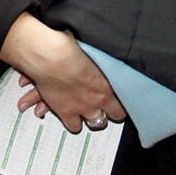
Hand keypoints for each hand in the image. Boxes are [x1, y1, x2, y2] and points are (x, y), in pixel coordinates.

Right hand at [0, 12, 123, 133]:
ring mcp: (83, 108)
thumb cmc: (71, 47)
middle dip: (110, 112)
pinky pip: (74, 127)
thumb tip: (117, 54)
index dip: (123, 103)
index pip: (125, 103)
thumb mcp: (98, 52)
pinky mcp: (66, 112)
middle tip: (107, 107)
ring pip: (95, 123)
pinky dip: (74, 123)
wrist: (50, 55)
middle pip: (112, 116)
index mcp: (110, 84)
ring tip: (92, 112)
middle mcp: (99, 99)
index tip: (122, 100)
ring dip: (93, 118)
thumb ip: (107, 61)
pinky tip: (74, 118)